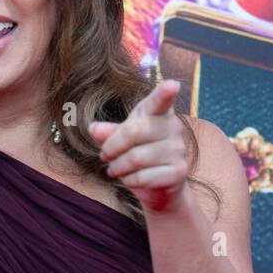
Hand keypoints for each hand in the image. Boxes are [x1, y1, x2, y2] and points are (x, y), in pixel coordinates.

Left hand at [88, 80, 188, 214]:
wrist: (160, 187)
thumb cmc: (139, 155)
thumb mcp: (121, 141)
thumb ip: (109, 133)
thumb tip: (93, 128)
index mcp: (159, 113)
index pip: (160, 101)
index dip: (165, 93)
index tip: (171, 85)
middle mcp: (173, 127)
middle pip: (133, 132)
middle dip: (111, 147)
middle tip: (104, 156)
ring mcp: (179, 149)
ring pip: (135, 158)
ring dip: (117, 167)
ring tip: (115, 170)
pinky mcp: (179, 171)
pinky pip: (143, 177)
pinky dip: (129, 181)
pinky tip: (129, 180)